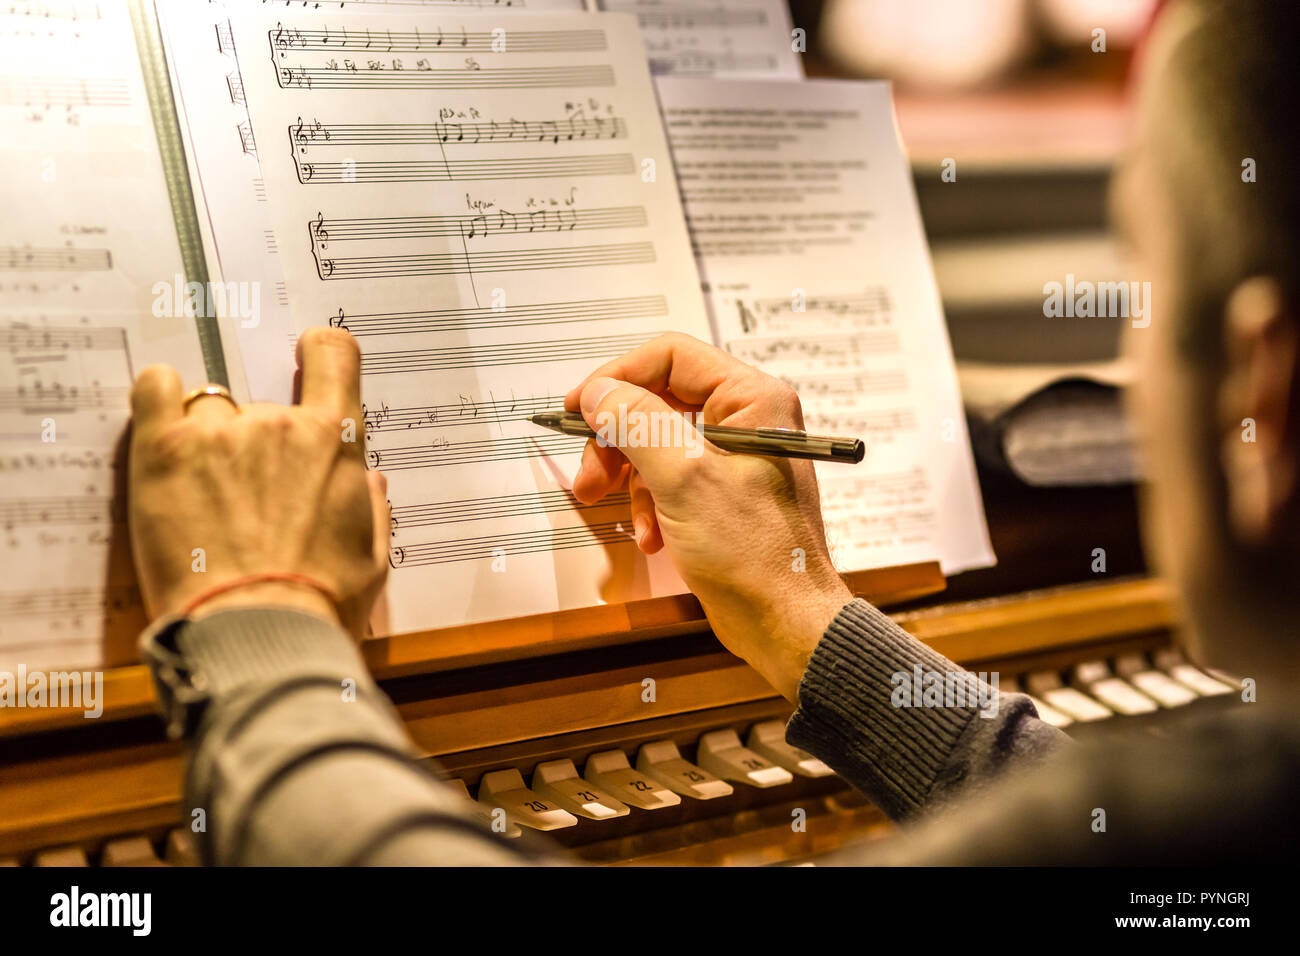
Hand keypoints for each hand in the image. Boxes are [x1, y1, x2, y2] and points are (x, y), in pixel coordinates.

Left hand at [128, 327, 388, 638]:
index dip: (322, 352)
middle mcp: (281, 425)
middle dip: (256, 442)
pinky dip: (156, 397)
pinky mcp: (165, 451)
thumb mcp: (370, 560)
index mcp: (335, 444)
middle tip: (246, 497)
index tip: (310, 356)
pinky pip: (154, 391)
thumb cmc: (320, 605)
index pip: (335, 358)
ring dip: (207, 441)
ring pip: (209, 412)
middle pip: (263, 404)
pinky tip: (158, 416)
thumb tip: (367, 484)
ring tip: (201, 496)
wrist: (259, 634)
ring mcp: (221, 434)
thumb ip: (371, 510)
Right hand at [564, 333, 851, 700]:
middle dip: (616, 439)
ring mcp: (736, 457)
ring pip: (658, 443)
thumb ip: (638, 423)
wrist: (787, 624)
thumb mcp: (684, 479)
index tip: (578, 408)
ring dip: (628, 478)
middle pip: (658, 401)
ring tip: (609, 508)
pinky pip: (670, 479)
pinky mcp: (724, 493)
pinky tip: (652, 537)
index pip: (670, 357)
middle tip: (589, 475)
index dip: (617, 378)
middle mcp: (748, 420)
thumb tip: (598, 392)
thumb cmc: (756, 554)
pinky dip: (650, 505)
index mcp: (752, 399)